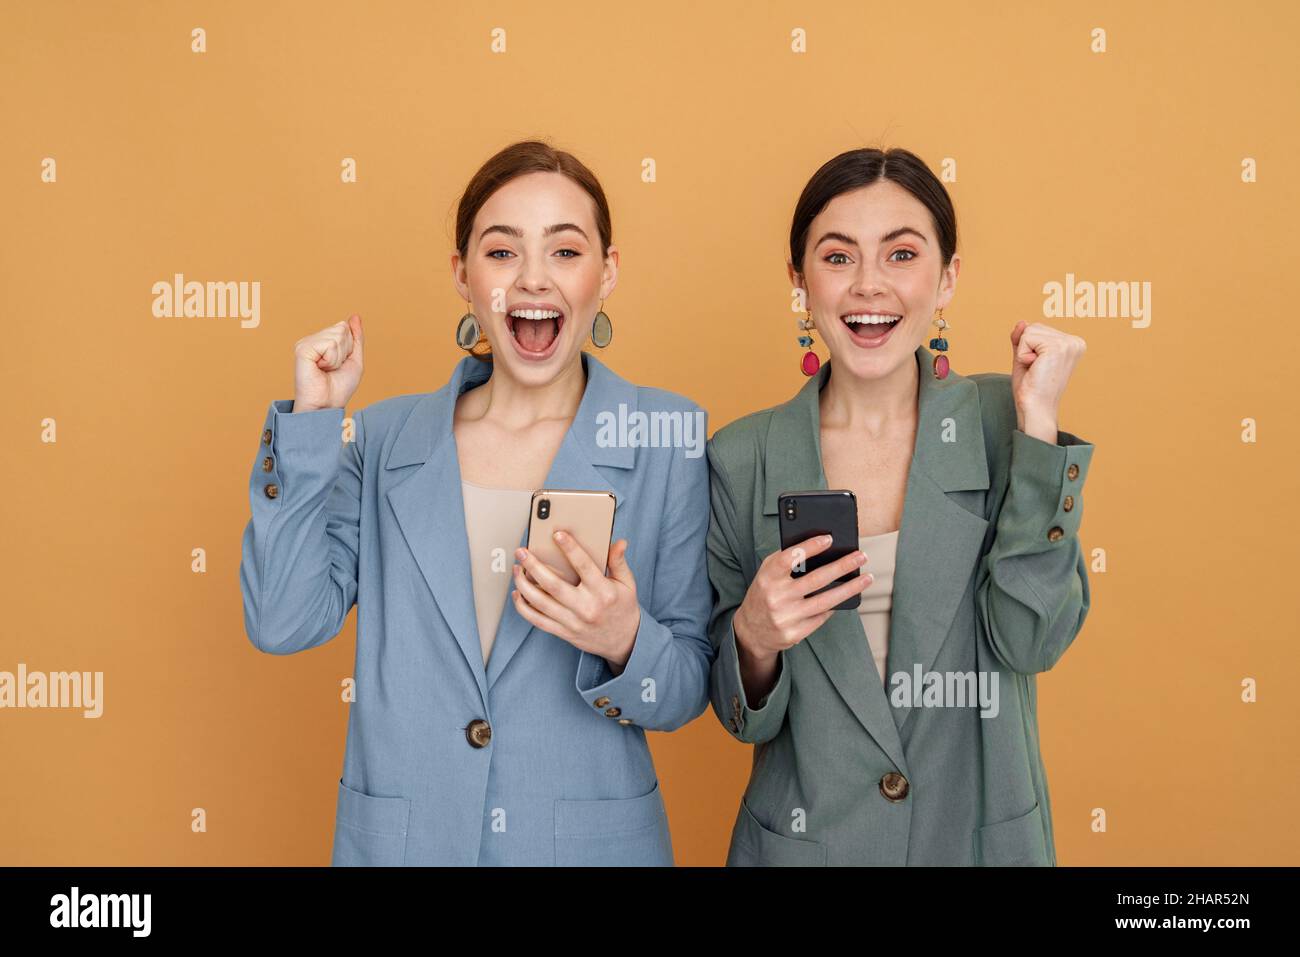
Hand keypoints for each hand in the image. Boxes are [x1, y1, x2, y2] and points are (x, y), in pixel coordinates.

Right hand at [293, 314, 363, 411]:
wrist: (327, 405)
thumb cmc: (339, 388)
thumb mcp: (354, 359)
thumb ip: (356, 338)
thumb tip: (355, 316)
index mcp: (322, 341)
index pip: (344, 328)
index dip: (349, 348)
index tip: (339, 365)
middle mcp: (312, 340)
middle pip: (342, 329)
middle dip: (345, 352)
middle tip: (333, 368)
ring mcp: (305, 343)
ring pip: (337, 336)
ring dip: (338, 357)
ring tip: (326, 369)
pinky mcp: (302, 349)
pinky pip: (329, 344)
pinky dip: (331, 359)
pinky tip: (321, 368)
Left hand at [511, 531, 641, 672]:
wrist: (624, 642)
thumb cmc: (623, 608)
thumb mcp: (627, 584)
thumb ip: (619, 562)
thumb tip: (619, 542)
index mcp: (604, 592)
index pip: (584, 566)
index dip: (570, 548)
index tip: (557, 534)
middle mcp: (587, 607)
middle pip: (553, 585)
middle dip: (533, 566)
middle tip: (521, 552)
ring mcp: (573, 622)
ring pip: (541, 603)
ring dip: (524, 585)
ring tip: (517, 569)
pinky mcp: (564, 632)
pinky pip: (538, 620)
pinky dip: (524, 607)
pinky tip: (518, 594)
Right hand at [732, 534, 871, 663]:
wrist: (750, 631)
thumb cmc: (764, 594)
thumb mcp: (767, 574)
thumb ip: (786, 561)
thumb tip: (821, 548)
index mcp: (767, 578)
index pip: (789, 558)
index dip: (809, 547)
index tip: (829, 538)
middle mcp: (776, 597)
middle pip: (816, 579)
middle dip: (842, 566)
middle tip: (861, 556)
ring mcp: (786, 617)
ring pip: (826, 601)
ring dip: (850, 588)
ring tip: (866, 578)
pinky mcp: (795, 633)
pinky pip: (822, 616)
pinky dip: (835, 605)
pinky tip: (846, 596)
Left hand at [1009, 321, 1085, 438]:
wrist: (1035, 408)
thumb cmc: (1031, 388)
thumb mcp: (1025, 357)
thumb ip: (1023, 338)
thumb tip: (1022, 322)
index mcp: (1073, 344)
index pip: (1038, 329)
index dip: (1028, 348)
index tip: (1038, 367)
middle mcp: (1075, 342)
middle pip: (1033, 326)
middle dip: (1025, 348)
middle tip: (1035, 369)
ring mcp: (1069, 343)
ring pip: (1029, 331)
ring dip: (1023, 352)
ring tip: (1036, 369)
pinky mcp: (1058, 347)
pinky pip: (1026, 338)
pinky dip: (1022, 354)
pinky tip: (1034, 368)